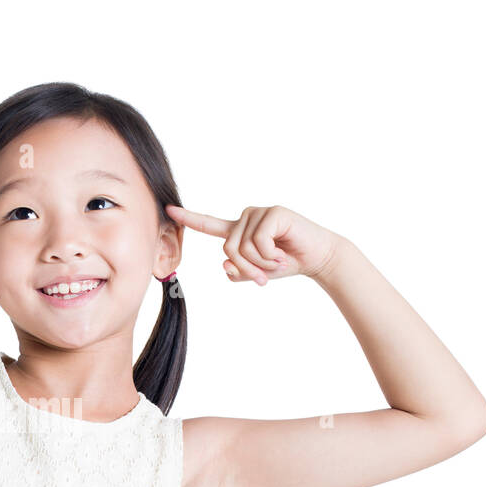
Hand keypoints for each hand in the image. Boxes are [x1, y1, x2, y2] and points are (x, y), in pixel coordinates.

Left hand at [165, 204, 339, 284]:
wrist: (317, 258)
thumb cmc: (286, 264)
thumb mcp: (256, 274)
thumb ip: (237, 272)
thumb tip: (225, 264)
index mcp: (238, 231)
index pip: (209, 225)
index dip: (188, 218)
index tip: (168, 209)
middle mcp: (245, 218)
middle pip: (228, 249)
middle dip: (246, 269)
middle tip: (264, 277)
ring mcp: (259, 213)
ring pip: (242, 248)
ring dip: (260, 264)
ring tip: (277, 262)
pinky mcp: (273, 212)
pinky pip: (258, 243)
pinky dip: (269, 256)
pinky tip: (283, 253)